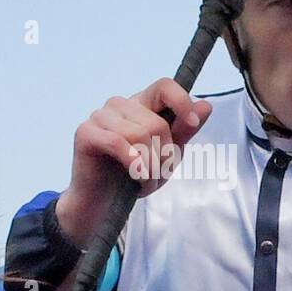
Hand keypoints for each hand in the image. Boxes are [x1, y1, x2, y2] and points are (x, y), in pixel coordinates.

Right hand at [56, 79, 212, 246]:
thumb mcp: (168, 155)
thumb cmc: (136, 176)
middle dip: (164, 156)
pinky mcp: (85, 132)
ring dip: (149, 167)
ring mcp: (100, 116)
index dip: (181, 101)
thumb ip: (184, 130)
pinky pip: (119, 143)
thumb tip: (206, 105)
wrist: (105, 204)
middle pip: (156, 122)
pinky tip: (135, 177)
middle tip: (157, 174)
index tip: (192, 124)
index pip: (164, 86)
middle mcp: (120, 104)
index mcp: (141, 104)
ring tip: (145, 180)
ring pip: (140, 134)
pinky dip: (134, 166)